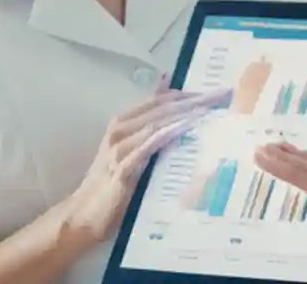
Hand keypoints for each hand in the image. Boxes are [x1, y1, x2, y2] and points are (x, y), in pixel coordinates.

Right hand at [63, 82, 227, 246]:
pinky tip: (186, 129)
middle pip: (162, 108)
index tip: (215, 93)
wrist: (85, 214)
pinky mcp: (123, 168)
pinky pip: (149, 146)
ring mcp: (120, 148)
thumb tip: (174, 116)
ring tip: (211, 109)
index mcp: (122, 122)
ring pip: (157, 123)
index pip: (159, 100)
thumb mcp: (132, 153)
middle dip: (194, 100)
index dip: (188, 94)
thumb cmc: (110, 184)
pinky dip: (168, 134)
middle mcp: (120, 130)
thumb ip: (150, 133)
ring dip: (186, 114)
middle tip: (222, 95)